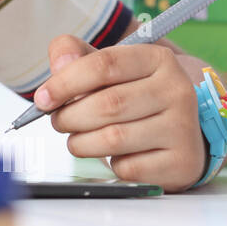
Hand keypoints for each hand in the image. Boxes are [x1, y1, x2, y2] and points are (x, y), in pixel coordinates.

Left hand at [33, 35, 207, 193]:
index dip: (64, 82)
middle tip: (59, 121)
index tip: (43, 99)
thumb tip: (60, 63)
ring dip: (81, 143)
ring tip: (78, 139)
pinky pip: (129, 167)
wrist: (180, 132)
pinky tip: (115, 154)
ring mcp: (183, 128)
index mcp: (157, 59)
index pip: (104, 64)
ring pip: (113, 138)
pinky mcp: (183, 162)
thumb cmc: (134, 97)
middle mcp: (176, 90)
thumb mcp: (109, 69)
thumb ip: (78, 58)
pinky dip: (111, 164)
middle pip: (107, 104)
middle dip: (69, 116)